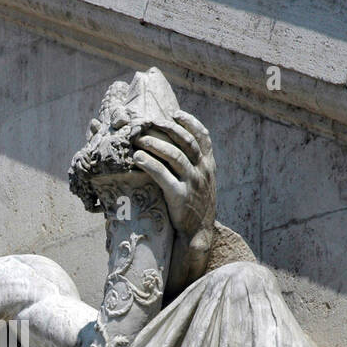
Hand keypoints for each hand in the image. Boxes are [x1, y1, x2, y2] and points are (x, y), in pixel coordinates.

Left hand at [132, 110, 215, 241]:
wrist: (198, 233)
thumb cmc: (195, 206)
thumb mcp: (202, 183)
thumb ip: (194, 165)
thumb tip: (175, 146)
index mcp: (209, 165)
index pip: (203, 136)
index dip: (189, 122)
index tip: (174, 113)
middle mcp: (203, 170)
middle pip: (185, 141)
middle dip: (166, 128)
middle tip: (147, 123)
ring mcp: (193, 183)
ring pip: (174, 155)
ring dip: (154, 143)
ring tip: (138, 139)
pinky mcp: (180, 196)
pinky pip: (163, 174)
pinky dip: (149, 163)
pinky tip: (137, 158)